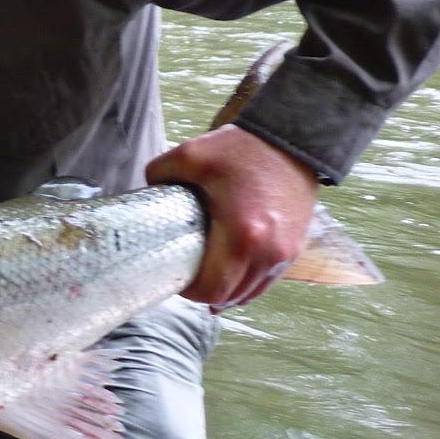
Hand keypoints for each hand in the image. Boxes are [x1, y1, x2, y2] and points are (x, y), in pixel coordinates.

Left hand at [145, 124, 318, 311]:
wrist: (291, 142)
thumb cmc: (241, 150)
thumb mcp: (189, 154)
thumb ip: (158, 173)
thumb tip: (145, 192)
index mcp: (242, 234)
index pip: (213, 288)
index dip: (189, 291)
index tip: (174, 276)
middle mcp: (269, 252)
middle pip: (230, 297)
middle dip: (204, 293)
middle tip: (185, 275)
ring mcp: (285, 254)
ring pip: (249, 293)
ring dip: (226, 291)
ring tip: (205, 277)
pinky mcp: (294, 249)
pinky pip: (266, 282)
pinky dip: (245, 284)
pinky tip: (229, 280)